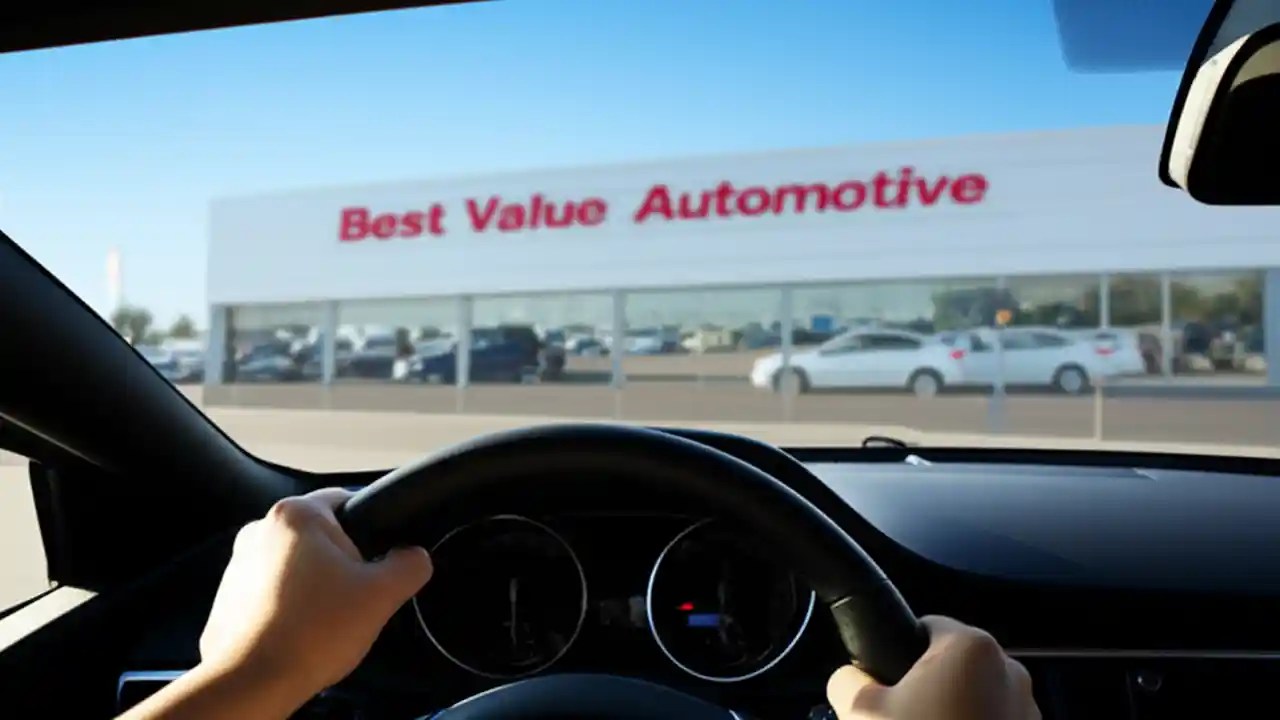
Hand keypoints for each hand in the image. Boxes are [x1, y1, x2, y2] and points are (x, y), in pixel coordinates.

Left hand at [198, 488, 432, 700]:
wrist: (253, 683)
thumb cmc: (313, 632)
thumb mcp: (381, 595)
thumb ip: (409, 565)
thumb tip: (414, 557)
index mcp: (297, 515)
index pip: (348, 500)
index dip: (371, 532)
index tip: (375, 565)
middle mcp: (259, 530)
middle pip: (321, 538)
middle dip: (341, 566)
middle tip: (353, 599)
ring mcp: (238, 565)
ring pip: (295, 566)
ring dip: (313, 587)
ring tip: (324, 623)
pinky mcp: (227, 597)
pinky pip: (271, 593)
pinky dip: (288, 608)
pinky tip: (300, 634)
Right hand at [826, 616, 1039, 719]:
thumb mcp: (860, 711)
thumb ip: (847, 679)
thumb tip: (850, 679)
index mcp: (970, 648)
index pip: (924, 626)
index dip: (897, 656)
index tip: (884, 688)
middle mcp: (1010, 672)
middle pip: (952, 666)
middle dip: (926, 690)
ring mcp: (1028, 713)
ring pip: (974, 700)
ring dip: (951, 716)